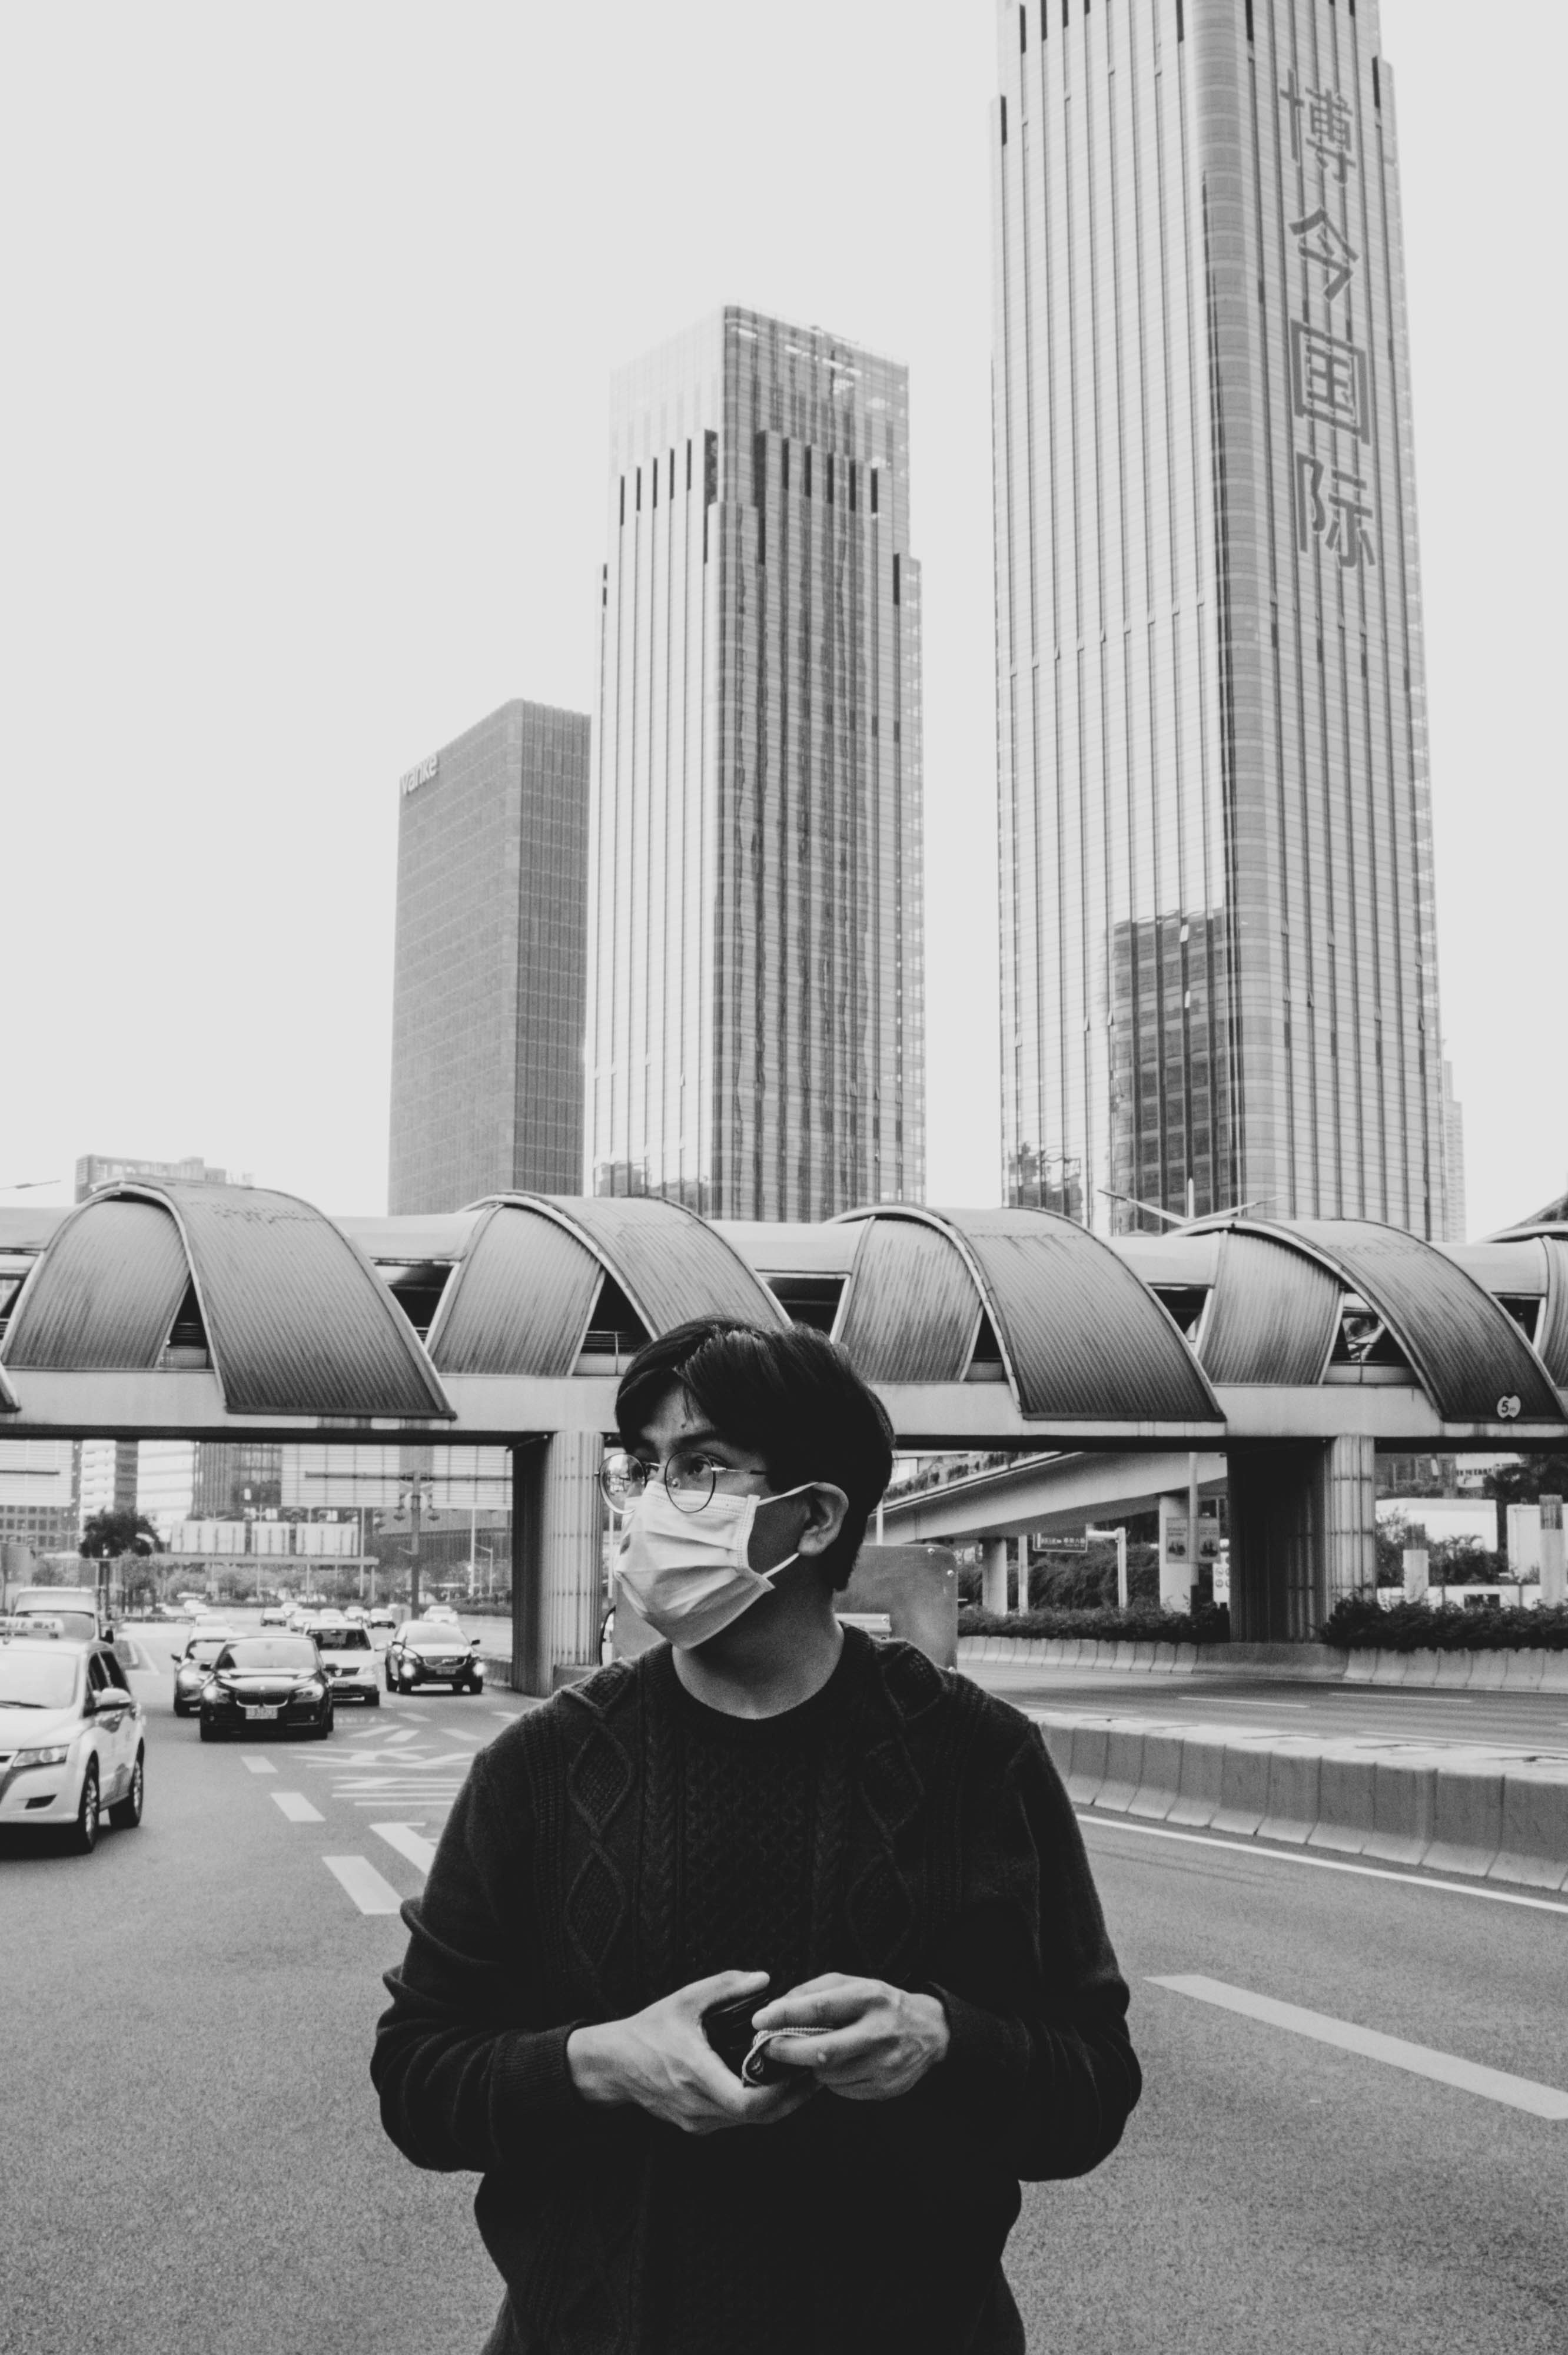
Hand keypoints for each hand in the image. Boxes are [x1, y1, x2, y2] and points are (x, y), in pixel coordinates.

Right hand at [567, 1969, 816, 2136]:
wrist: (613, 2064)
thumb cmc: (648, 2030)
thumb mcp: (685, 1999)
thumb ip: (725, 1986)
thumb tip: (763, 1979)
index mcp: (696, 2073)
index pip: (748, 2101)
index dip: (781, 2092)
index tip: (801, 2070)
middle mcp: (698, 2104)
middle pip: (758, 2117)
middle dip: (790, 2097)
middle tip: (813, 2072)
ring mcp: (696, 2120)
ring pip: (748, 2122)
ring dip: (776, 2103)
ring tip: (798, 2076)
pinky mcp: (695, 2125)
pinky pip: (734, 2120)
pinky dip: (756, 2106)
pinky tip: (768, 2084)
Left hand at [751, 1974, 950, 2101]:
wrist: (930, 2032)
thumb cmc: (882, 2003)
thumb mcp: (854, 1984)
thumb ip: (815, 1991)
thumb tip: (778, 2006)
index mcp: (869, 1997)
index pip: (820, 2007)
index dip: (786, 2015)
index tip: (760, 2019)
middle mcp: (879, 2031)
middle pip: (822, 2051)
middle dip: (788, 2052)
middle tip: (769, 2048)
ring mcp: (884, 2064)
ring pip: (829, 2074)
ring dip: (812, 2066)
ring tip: (818, 2052)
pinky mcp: (885, 2088)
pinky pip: (843, 2090)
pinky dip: (833, 2080)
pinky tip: (842, 2065)